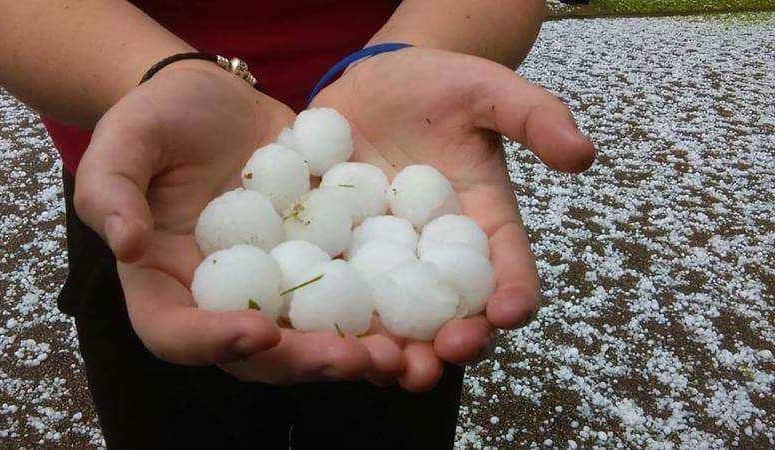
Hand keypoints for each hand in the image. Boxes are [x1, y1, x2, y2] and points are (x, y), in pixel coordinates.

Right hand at [75, 61, 403, 384]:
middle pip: (258, 352)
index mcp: (165, 282)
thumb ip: (111, 191)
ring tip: (397, 355)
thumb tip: (127, 246)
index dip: (212, 343)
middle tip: (352, 359)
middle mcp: (223, 296)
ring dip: (353, 352)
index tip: (260, 331)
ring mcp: (274, 282)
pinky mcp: (317, 260)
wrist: (216, 98)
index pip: (175, 334)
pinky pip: (348, 294)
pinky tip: (420, 314)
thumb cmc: (158, 118)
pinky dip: (381, 311)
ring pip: (311, 335)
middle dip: (305, 362)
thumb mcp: (123, 142)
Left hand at [312, 47, 595, 390]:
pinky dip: (325, 318)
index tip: (511, 313)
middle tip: (435, 362)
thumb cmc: (438, 85)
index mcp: (479, 226)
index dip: (514, 294)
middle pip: (449, 314)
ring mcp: (381, 259)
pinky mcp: (333, 251)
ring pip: (390, 319)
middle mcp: (432, 255)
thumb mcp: (487, 90)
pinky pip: (330, 289)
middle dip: (446, 346)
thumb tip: (584, 154)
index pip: (506, 269)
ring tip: (381, 367)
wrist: (374, 82)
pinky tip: (314, 334)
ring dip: (387, 350)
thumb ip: (534, 116)